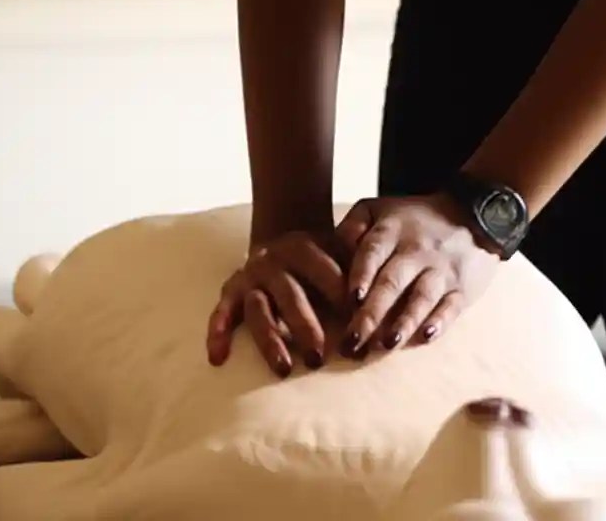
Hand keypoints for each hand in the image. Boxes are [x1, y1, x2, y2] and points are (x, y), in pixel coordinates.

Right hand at [205, 230, 347, 376]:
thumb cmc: (322, 255)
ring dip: (271, 340)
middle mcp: (273, 261)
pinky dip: (217, 334)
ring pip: (258, 309)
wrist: (283, 237)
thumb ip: (360, 264)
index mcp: (303, 247)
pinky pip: (220, 313)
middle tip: (320, 356)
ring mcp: (250, 277)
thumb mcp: (340, 249)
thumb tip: (388, 297)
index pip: (325, 272)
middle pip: (290, 296)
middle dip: (306, 327)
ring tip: (284, 368)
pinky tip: (218, 359)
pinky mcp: (231, 291)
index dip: (341, 296)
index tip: (358, 323)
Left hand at [334, 194, 500, 355]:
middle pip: (392, 282)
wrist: (471, 216)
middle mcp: (416, 251)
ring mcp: (441, 270)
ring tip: (387, 344)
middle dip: (371, 314)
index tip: (350, 300)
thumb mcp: (379, 209)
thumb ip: (350, 228)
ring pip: (421, 297)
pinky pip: (451, 307)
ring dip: (404, 322)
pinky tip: (426, 337)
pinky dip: (439, 322)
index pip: (373, 252)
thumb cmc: (413, 220)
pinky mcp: (462, 289)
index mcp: (391, 231)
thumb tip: (329, 253)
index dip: (361, 275)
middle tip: (352, 341)